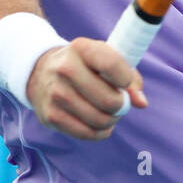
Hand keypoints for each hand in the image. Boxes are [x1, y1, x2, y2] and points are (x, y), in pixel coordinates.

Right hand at [26, 38, 146, 140]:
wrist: (41, 73)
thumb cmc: (84, 65)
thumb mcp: (105, 58)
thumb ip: (130, 77)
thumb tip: (141, 103)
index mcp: (81, 48)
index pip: (112, 65)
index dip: (126, 79)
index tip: (124, 82)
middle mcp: (65, 68)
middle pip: (109, 100)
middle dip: (121, 105)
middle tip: (120, 102)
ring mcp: (56, 94)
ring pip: (100, 120)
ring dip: (112, 120)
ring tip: (109, 112)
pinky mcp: (51, 116)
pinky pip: (88, 134)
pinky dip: (101, 131)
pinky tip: (99, 123)